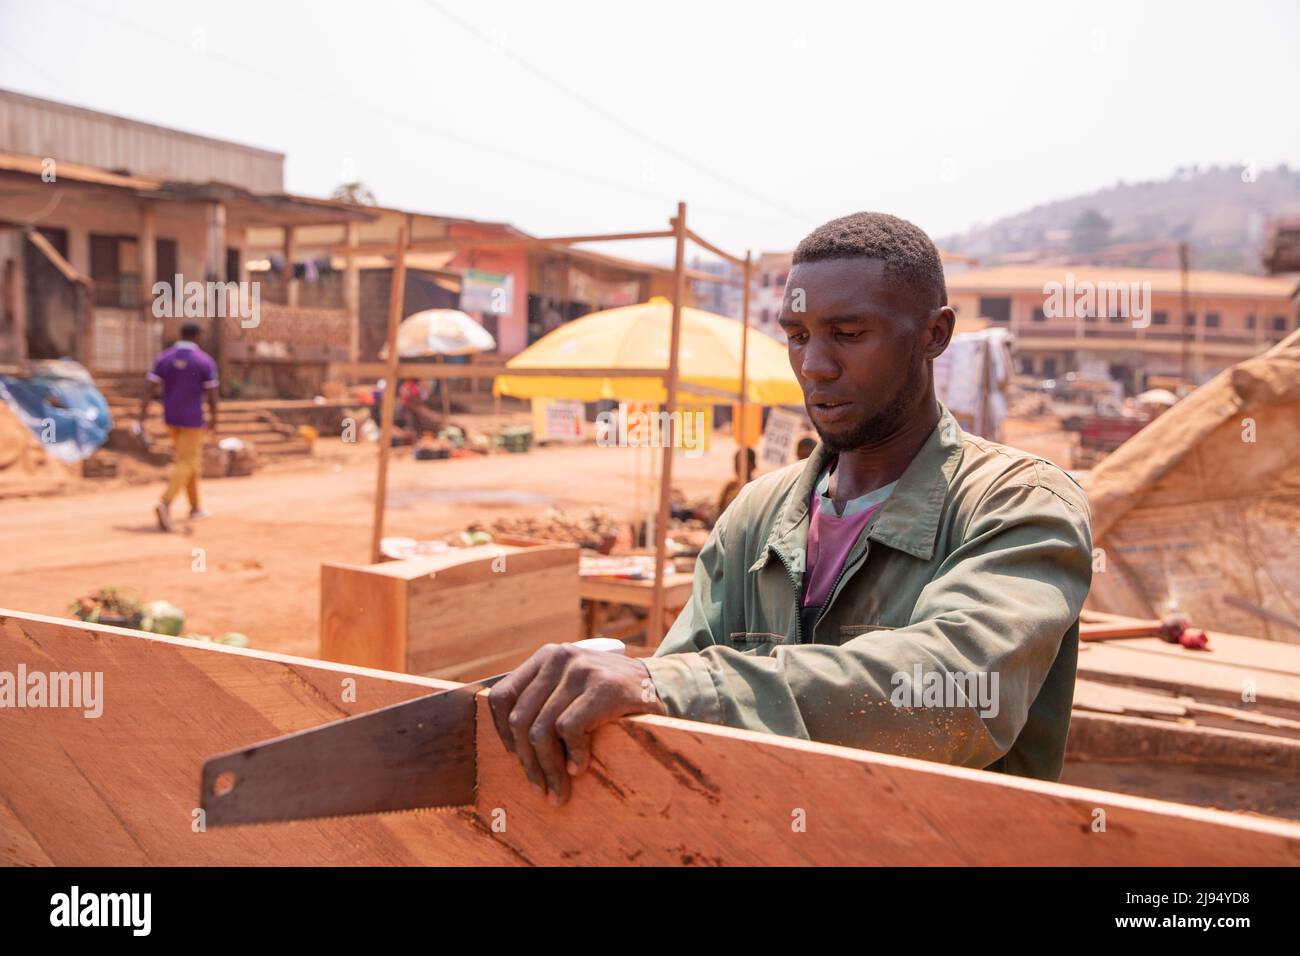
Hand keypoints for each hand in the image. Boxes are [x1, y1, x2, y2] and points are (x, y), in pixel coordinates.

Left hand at [488, 643, 665, 804]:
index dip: (502, 733)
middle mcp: (559, 658)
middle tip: (539, 789)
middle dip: (528, 763)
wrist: (661, 685)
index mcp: (546, 657)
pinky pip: (569, 730)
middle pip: (521, 720)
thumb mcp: (572, 685)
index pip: (502, 696)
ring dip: (549, 769)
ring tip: (559, 791)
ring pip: (542, 730)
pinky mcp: (603, 687)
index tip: (514, 758)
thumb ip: (544, 699)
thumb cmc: (611, 695)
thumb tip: (510, 744)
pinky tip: (581, 768)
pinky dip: (573, 756)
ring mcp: (581, 670)